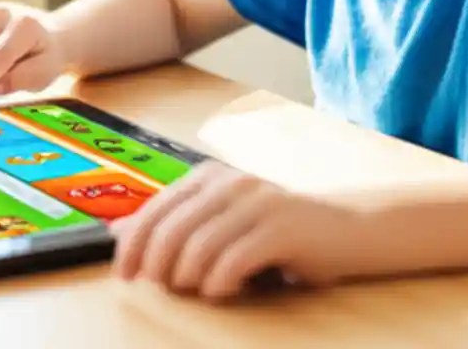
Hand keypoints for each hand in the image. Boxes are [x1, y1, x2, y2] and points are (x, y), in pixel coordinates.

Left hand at [110, 162, 361, 300]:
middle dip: (157, 264)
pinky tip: (221, 292)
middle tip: (160, 287)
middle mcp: (232, 181)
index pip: (157, 208)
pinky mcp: (282, 227)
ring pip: (200, 246)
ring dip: (188, 277)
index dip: (133, 244)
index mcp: (211, 176)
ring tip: (194, 290)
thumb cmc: (281, 231)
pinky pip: (235, 259)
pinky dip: (219, 282)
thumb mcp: (221, 221)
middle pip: (172, 228)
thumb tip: (118, 230)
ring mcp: (258, 201)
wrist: (349, 230)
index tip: (123, 274)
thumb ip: (173, 222)